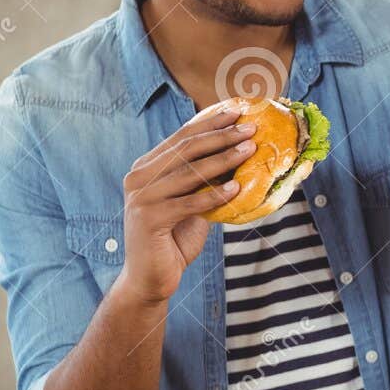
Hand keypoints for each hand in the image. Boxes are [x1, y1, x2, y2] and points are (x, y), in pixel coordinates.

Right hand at [117, 108, 255, 304]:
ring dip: (223, 160)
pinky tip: (237, 187)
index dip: (210, 123)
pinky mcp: (148, 219)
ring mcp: (141, 197)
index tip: (237, 112)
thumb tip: (240, 158)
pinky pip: (189, 203)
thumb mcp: (191, 204)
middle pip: (186, 150)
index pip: (181, 138)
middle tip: (250, 128)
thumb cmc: (173, 238)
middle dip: (221, 136)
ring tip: (250, 150)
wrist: (150, 277)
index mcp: (146, 168)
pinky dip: (214, 195)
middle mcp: (139, 178)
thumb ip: (204, 182)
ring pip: (189, 173)